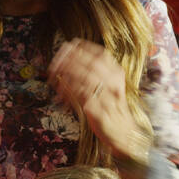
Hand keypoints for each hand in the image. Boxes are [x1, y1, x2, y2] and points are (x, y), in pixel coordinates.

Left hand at [48, 38, 147, 162]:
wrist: (125, 135)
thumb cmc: (113, 109)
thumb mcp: (111, 86)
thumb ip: (98, 72)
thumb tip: (74, 58)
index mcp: (117, 75)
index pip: (102, 54)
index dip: (85, 47)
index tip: (71, 43)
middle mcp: (114, 84)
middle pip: (91, 64)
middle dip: (72, 57)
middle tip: (57, 55)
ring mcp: (106, 97)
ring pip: (84, 78)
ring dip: (66, 72)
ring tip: (53, 70)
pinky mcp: (97, 111)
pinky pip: (79, 96)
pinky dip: (67, 90)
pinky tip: (57, 87)